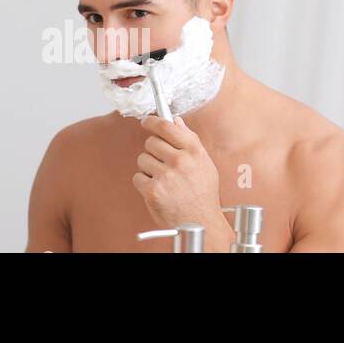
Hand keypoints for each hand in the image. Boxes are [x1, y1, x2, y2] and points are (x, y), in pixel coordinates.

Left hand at [133, 116, 233, 249]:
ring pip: (142, 159)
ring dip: (148, 168)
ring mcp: (165, 176)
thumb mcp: (205, 164)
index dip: (152, 121)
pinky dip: (144, 184)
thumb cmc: (203, 195)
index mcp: (194, 152)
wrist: (200, 223)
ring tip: (163, 180)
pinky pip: (138, 177)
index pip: (166, 127)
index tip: (146, 121)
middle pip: (151, 142)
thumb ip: (190, 140)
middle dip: (153, 151)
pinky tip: (158, 191)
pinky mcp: (153, 191)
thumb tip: (175, 121)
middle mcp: (180, 161)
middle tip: (162, 164)